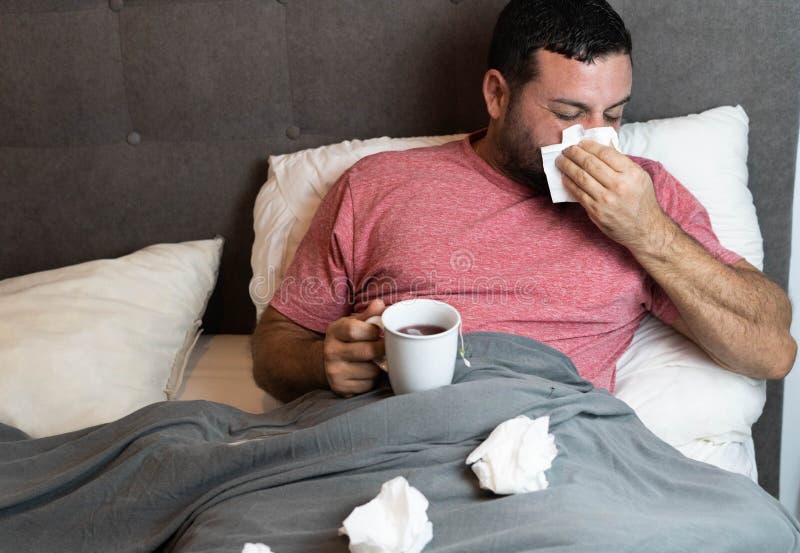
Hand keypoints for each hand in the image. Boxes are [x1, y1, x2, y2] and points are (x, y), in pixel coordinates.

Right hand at [323, 299, 386, 396]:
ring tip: (376, 359)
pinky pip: (367, 385)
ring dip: (379, 366)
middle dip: (382, 349)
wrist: (324, 363)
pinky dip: (373, 379)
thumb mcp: (352, 323)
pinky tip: (368, 372)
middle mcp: (331, 352)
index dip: (373, 331)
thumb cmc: (345, 339)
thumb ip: (368, 314)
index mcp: (334, 331)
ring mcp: (335, 372)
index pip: (355, 330)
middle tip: (387, 347)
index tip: (379, 332)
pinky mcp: (341, 388)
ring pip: (371, 370)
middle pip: (366, 351)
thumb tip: (380, 304)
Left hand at [556, 140, 672, 253]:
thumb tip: (602, 147)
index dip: (589, 146)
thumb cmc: (642, 201)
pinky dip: (568, 182)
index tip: (581, 143)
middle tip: (566, 149)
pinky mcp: (596, 211)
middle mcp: (618, 185)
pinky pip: (578, 193)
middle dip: (574, 153)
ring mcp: (605, 199)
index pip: (605, 153)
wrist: (644, 229)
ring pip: (580, 177)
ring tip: (560, 160)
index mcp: (631, 173)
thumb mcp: (640, 176)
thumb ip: (622, 162)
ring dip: (567, 166)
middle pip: (590, 163)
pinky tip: (564, 176)